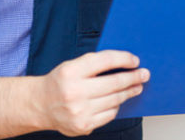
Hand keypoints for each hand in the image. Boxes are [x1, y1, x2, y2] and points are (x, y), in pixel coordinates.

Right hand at [34, 51, 148, 136]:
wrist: (40, 105)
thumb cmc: (60, 82)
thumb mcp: (72, 65)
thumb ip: (94, 64)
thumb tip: (124, 64)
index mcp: (71, 71)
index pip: (105, 61)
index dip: (123, 59)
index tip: (135, 60)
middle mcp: (74, 92)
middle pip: (114, 82)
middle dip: (133, 77)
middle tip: (144, 74)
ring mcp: (79, 111)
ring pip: (115, 99)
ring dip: (129, 92)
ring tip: (136, 87)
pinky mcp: (84, 125)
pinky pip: (109, 114)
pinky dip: (116, 106)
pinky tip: (118, 100)